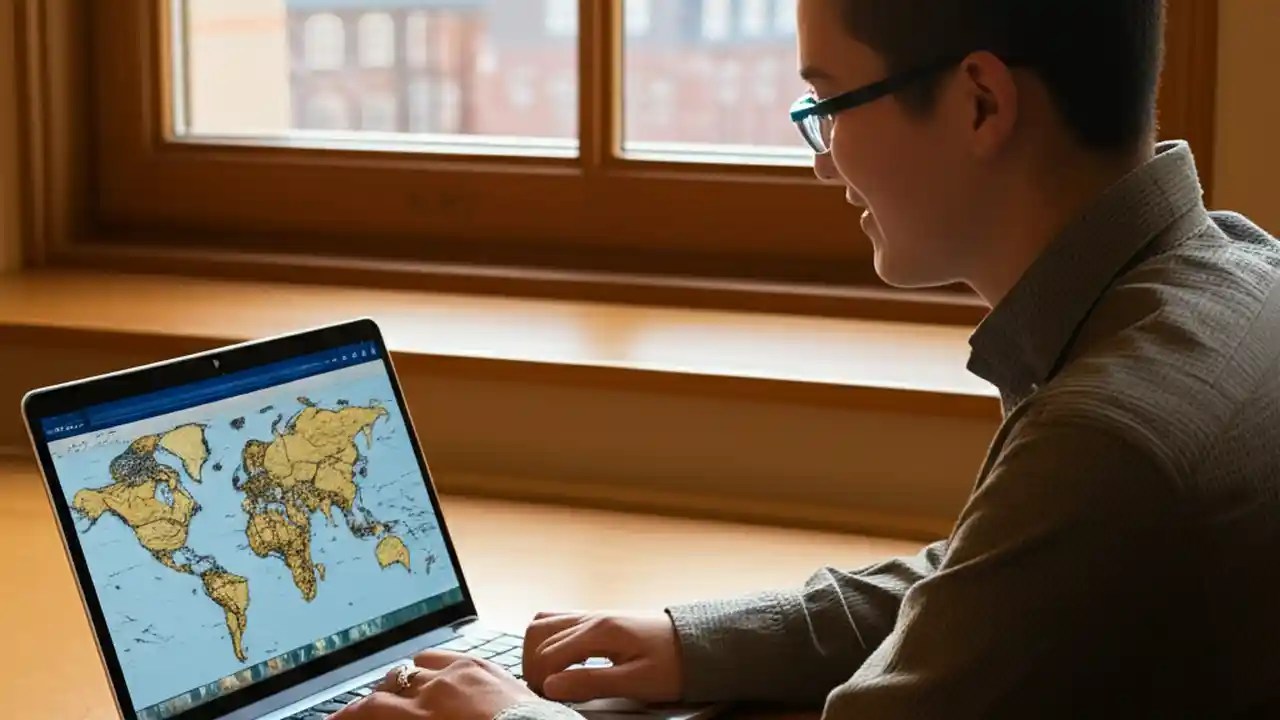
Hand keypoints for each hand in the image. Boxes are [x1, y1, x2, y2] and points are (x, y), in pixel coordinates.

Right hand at [331, 651, 539, 719]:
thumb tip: (385, 715)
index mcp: (421, 716)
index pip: (367, 710)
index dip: (346, 716)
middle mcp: (436, 688)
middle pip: (387, 688)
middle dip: (374, 701)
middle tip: (369, 714)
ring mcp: (460, 671)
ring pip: (413, 667)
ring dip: (403, 682)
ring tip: (402, 695)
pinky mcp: (482, 663)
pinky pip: (444, 657)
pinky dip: (430, 668)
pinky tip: (432, 677)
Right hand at [522, 612, 683, 703]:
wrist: (699, 643)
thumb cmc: (673, 664)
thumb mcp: (637, 682)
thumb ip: (592, 683)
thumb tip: (550, 686)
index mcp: (600, 631)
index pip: (548, 653)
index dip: (540, 681)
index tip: (549, 701)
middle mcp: (592, 616)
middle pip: (538, 636)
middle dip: (533, 667)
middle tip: (547, 693)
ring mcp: (594, 614)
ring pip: (544, 622)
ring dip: (536, 650)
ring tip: (549, 677)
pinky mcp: (599, 618)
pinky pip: (559, 620)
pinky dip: (548, 640)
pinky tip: (561, 661)